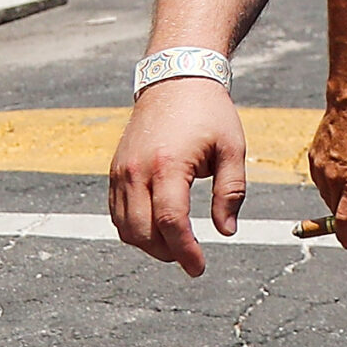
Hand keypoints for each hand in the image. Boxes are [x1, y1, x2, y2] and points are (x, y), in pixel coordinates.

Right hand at [109, 78, 247, 276]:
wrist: (176, 79)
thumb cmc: (210, 113)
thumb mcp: (232, 148)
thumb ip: (231, 191)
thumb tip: (227, 231)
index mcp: (168, 165)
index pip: (171, 223)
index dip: (185, 251)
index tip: (199, 267)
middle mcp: (136, 172)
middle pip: (143, 233)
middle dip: (167, 253)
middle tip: (192, 257)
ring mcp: (120, 172)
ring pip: (125, 228)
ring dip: (149, 245)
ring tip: (177, 245)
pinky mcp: (114, 171)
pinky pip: (116, 214)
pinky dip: (133, 230)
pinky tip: (157, 230)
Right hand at [308, 89, 346, 249]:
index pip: (343, 219)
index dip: (344, 235)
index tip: (346, 243)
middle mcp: (333, 177)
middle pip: (334, 208)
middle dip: (343, 213)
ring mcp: (320, 168)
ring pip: (326, 193)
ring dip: (336, 194)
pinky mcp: (313, 158)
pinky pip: (319, 178)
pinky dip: (329, 179)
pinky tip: (342, 166)